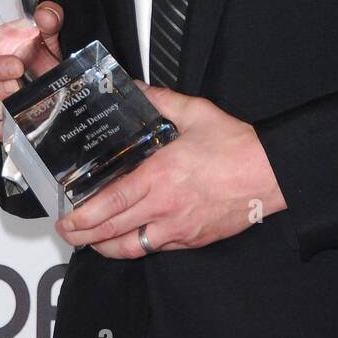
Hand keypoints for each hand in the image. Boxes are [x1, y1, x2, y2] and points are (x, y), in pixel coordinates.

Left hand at [55, 83, 287, 257]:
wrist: (270, 174)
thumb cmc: (237, 147)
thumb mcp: (195, 113)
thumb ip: (159, 101)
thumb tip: (135, 89)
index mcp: (161, 176)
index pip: (112, 203)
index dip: (84, 216)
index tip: (67, 218)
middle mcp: (166, 207)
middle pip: (113, 231)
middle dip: (84, 235)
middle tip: (68, 231)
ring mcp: (179, 228)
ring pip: (132, 248)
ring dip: (106, 247)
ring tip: (91, 241)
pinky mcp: (193, 240)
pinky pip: (157, 248)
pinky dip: (138, 246)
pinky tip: (130, 238)